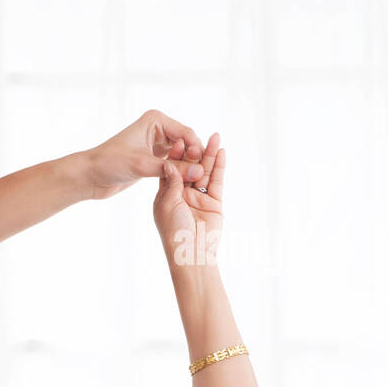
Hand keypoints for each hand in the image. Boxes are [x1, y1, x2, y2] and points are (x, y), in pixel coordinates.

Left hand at [84, 109, 207, 199]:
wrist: (89, 176)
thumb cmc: (109, 163)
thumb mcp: (142, 165)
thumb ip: (172, 169)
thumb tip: (198, 172)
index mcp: (156, 120)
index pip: (185, 133)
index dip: (196, 149)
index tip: (202, 166)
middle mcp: (158, 129)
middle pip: (186, 143)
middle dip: (193, 158)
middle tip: (201, 175)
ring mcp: (156, 144)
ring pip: (181, 154)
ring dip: (187, 166)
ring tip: (195, 181)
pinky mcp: (153, 159)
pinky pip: (173, 163)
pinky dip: (179, 171)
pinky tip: (185, 183)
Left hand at [153, 132, 224, 266]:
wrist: (191, 251)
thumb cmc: (172, 231)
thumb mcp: (166, 204)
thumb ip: (171, 183)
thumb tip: (171, 163)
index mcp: (165, 194)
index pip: (171, 169)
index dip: (175, 155)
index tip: (179, 140)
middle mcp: (182, 194)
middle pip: (190, 167)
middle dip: (195, 151)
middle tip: (200, 135)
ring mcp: (199, 197)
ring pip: (205, 171)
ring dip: (210, 155)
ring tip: (216, 137)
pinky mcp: (214, 201)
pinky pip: (217, 181)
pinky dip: (220, 167)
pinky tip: (222, 152)